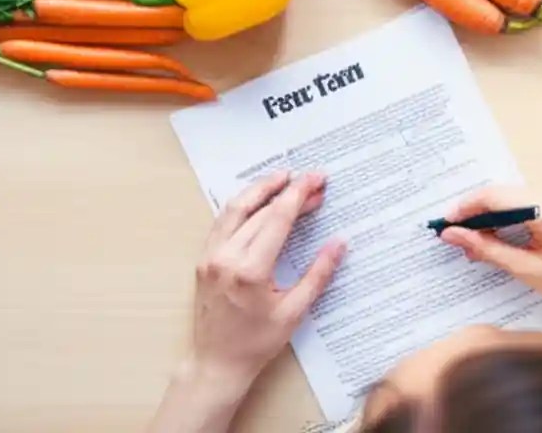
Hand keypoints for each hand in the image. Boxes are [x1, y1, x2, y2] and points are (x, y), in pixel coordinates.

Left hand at [192, 170, 345, 379]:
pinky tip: (256, 200)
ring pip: (234, 209)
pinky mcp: (203, 260)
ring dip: (259, 190)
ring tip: (282, 178)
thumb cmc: (256, 343)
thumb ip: (318, 274)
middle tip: (309, 179)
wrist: (217, 363)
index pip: (277, 219)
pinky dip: (241, 206)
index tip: (316, 180)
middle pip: (259, 210)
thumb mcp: (294, 311)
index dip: (299, 195)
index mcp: (250, 270)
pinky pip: (222, 223)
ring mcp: (210, 257)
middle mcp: (226, 257)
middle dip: (286, 191)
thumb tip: (339, 244)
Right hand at [439, 188, 541, 321]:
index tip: (444, 223)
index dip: (464, 208)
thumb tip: (453, 235)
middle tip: (455, 235)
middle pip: (502, 192)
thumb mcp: (527, 269)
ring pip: (513, 195)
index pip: (494, 196)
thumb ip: (487, 248)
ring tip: (475, 239)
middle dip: (475, 212)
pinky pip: (528, 200)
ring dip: (491, 213)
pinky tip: (499, 233)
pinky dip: (509, 213)